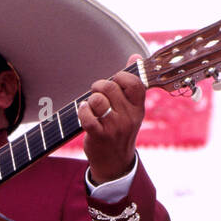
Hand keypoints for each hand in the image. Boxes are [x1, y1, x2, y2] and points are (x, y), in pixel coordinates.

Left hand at [78, 53, 145, 184]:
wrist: (114, 164)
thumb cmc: (120, 131)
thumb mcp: (131, 110)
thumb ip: (132, 84)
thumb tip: (135, 56)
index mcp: (138, 108)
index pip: (134, 83)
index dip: (121, 76)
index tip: (114, 81)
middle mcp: (128, 117)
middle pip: (111, 87)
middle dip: (99, 86)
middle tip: (96, 93)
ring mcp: (114, 127)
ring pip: (98, 99)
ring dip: (90, 99)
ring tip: (91, 106)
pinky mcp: (99, 135)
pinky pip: (87, 115)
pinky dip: (82, 110)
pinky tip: (83, 112)